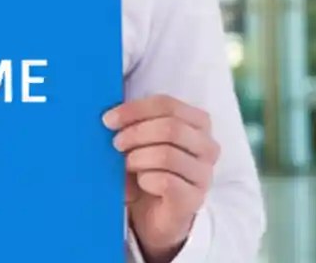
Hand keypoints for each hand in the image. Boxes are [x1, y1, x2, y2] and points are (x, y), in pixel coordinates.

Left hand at [104, 95, 219, 262]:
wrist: (150, 211)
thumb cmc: (144, 166)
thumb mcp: (138, 139)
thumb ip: (132, 121)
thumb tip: (110, 114)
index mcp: (196, 123)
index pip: (167, 104)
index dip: (134, 110)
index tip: (108, 120)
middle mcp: (207, 147)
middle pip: (170, 128)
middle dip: (135, 134)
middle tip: (116, 144)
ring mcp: (204, 174)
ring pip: (167, 155)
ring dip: (137, 159)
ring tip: (127, 165)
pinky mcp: (194, 199)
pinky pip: (166, 182)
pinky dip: (145, 180)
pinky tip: (142, 183)